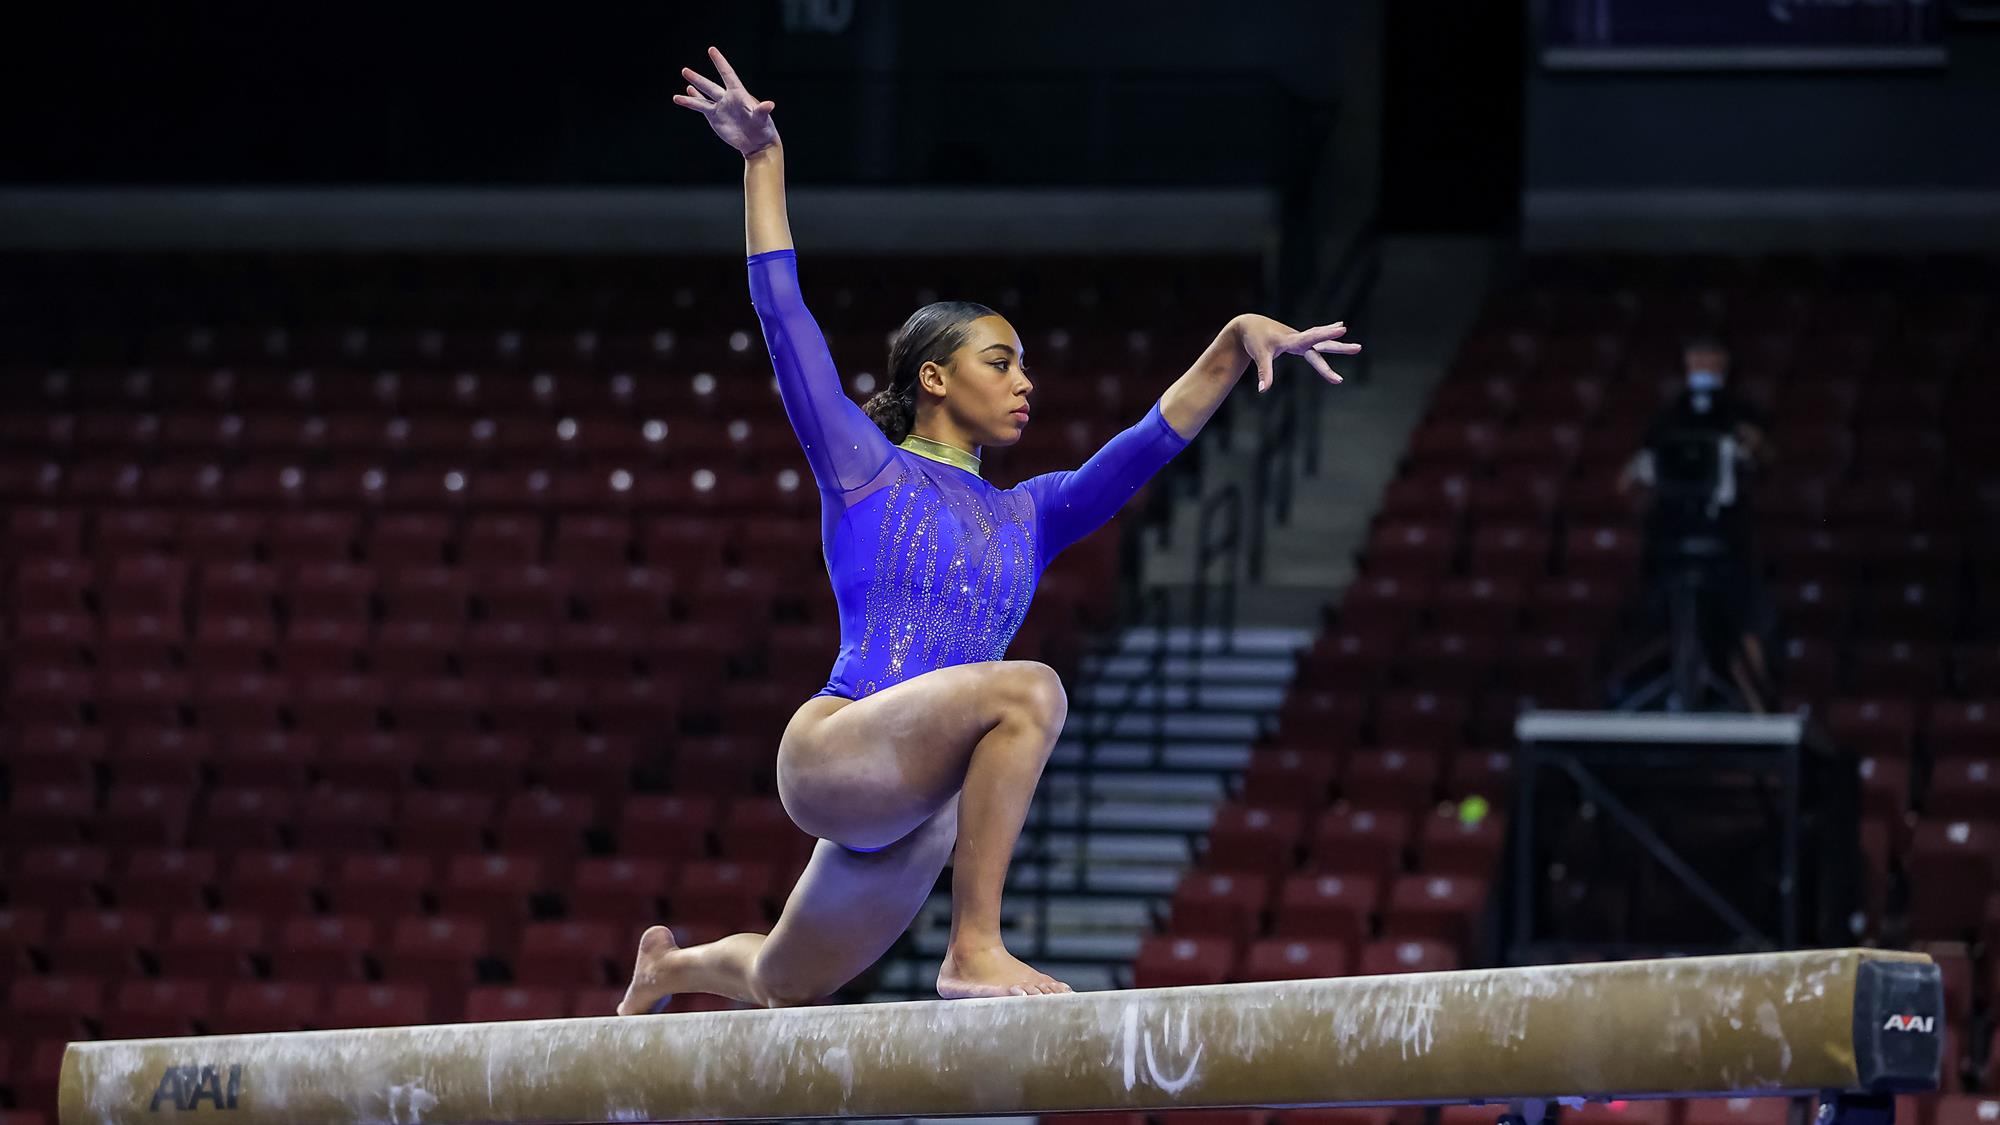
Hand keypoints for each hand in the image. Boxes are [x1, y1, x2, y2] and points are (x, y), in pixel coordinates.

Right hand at [673, 45, 779, 157]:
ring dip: (692, 92)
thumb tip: (770, 104)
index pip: (727, 74)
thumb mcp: (762, 118)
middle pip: (710, 86)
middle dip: (698, 79)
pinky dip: (692, 101)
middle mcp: (727, 98)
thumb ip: (762, 110)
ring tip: (678, 93)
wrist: (757, 141)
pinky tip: (684, 96)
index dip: (720, 62)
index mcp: (739, 94)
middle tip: (685, 70)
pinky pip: (702, 107)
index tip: (712, 49)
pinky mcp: (715, 117)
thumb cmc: (763, 128)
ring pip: (703, 98)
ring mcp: (720, 107)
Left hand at [1234, 315, 1361, 392]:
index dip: (1325, 334)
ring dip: (1337, 344)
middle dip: (1339, 347)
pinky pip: (1316, 338)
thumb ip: (1264, 373)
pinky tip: (1340, 326)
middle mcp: (1298, 338)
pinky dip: (1327, 333)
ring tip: (1357, 347)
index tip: (1342, 328)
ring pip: (1321, 342)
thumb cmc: (1254, 340)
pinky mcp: (1297, 340)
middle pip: (1321, 343)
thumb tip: (1263, 390)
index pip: (1310, 338)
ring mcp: (1299, 339)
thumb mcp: (1259, 356)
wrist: (1249, 325)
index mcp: (1290, 340)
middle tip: (1358, 348)